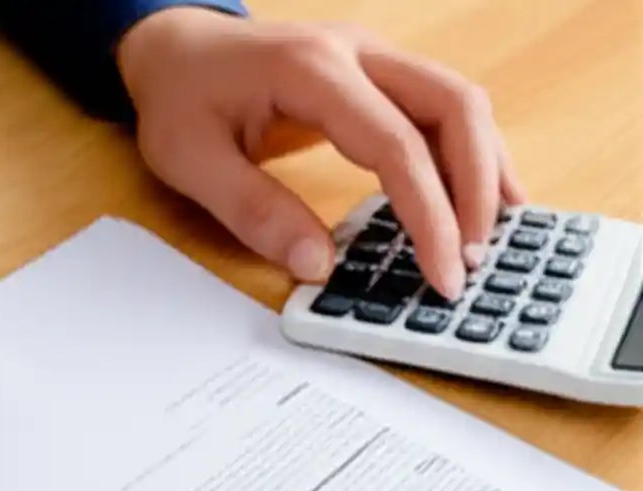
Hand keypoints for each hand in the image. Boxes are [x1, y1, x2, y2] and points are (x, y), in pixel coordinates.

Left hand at [117, 9, 526, 298]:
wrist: (173, 47)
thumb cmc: (178, 97)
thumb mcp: (190, 161)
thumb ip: (252, 211)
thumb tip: (317, 266)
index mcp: (309, 69)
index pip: (395, 143)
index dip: (428, 213)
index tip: (443, 272)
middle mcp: (355, 50)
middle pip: (453, 106)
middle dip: (476, 187)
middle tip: (473, 259)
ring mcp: (372, 55)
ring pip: (458, 101)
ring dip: (483, 167)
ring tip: (488, 235)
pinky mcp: (376, 72)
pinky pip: (440, 106)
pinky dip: (466, 151)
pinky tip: (476, 196)